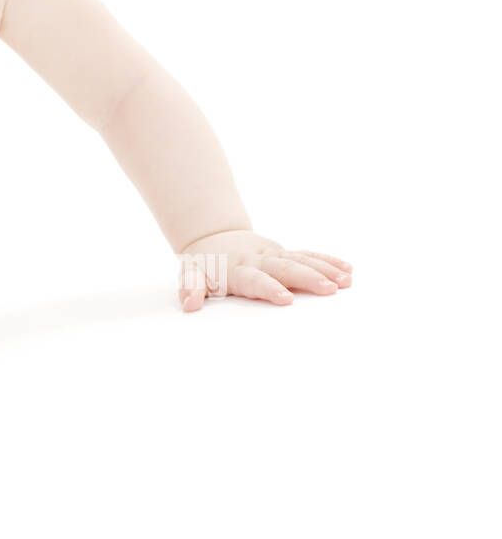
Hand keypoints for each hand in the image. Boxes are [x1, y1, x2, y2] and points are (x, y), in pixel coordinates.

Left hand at [176, 229, 351, 311]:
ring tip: (346, 281)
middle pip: (286, 268)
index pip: (255, 279)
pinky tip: (348, 270)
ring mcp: (275, 255)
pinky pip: (309, 255)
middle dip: (307, 278)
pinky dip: (328, 261)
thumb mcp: (190, 273)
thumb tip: (190, 303)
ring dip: (325, 269)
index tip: (286, 299)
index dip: (269, 288)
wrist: (213, 236)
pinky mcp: (285, 253)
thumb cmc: (204, 263)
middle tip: (329, 290)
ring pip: (302, 259)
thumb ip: (190, 287)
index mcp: (238, 269)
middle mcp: (260, 260)